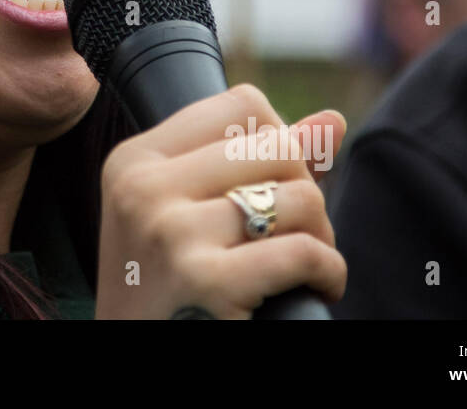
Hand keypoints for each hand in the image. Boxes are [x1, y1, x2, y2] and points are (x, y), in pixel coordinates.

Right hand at [93, 84, 346, 318]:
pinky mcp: (205, 282)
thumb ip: (255, 163)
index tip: (270, 187)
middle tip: (294, 234)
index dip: (277, 142)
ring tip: (300, 266)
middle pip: (277, 145)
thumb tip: (332, 120)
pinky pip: (304, 251)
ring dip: (320, 236)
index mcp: (134, 161)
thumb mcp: (187, 216)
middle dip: (304, 191)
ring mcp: (170, 233)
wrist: (135, 362)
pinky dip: (328, 273)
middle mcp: (144, 189)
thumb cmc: (168, 293)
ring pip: (300, 197)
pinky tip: (313, 288)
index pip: (241, 104)